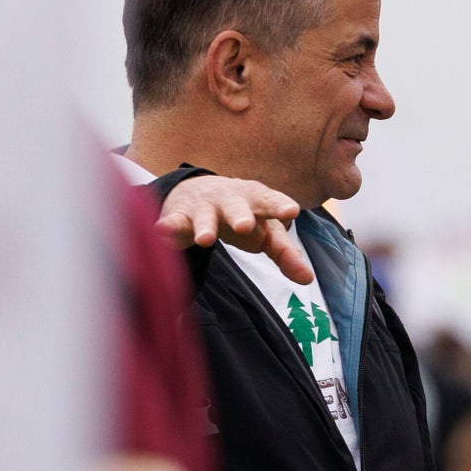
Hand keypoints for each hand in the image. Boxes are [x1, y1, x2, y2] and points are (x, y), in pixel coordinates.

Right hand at [155, 176, 312, 284]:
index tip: (291, 212)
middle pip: (238, 207)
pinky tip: (162, 231)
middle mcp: (232, 200)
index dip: (280, 206)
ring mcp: (205, 207)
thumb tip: (308, 279)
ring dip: (205, 226)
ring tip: (206, 240)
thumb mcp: (267, 232)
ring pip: (205, 216)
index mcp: (258, 201)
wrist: (202, 190)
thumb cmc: (245, 216)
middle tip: (244, 226)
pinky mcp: (180, 216)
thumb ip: (286, 254)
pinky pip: (174, 222)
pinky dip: (168, 227)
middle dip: (240, 215)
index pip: (272, 203)